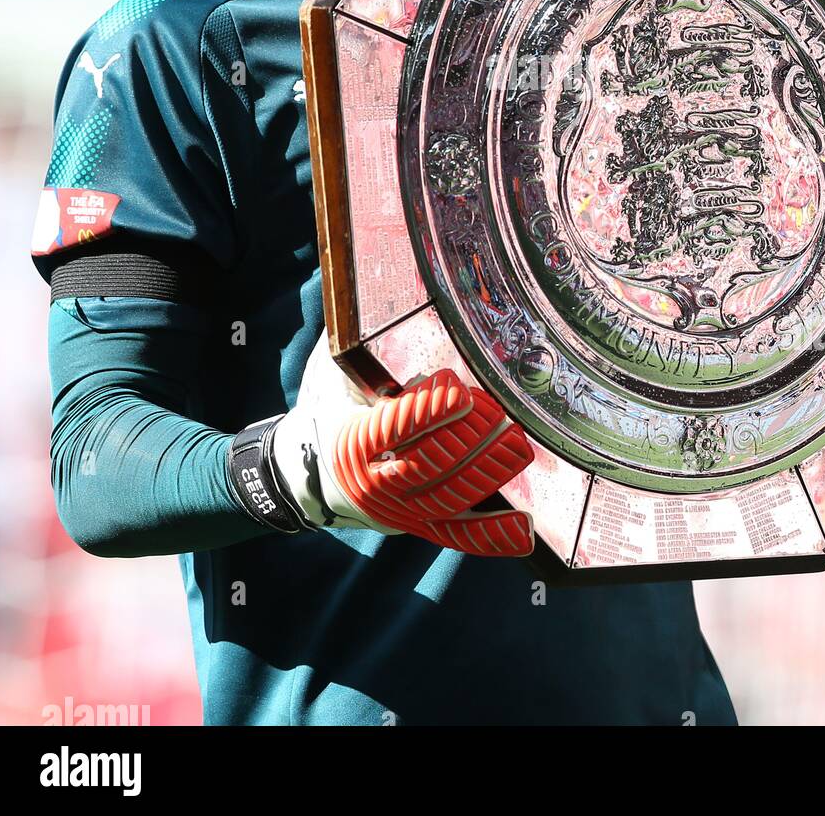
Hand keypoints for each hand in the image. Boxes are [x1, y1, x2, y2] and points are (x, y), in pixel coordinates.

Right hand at [271, 332, 534, 555]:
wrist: (301, 471)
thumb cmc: (327, 406)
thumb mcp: (332, 369)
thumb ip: (355, 338)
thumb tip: (364, 289)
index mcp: (349, 440)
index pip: (389, 428)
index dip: (424, 411)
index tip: (455, 387)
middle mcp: (371, 483)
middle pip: (426, 464)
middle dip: (466, 437)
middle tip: (498, 412)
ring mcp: (396, 510)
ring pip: (447, 497)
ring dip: (486, 473)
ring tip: (516, 447)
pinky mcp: (416, 526)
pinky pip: (456, 535)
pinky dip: (490, 535)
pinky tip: (523, 530)